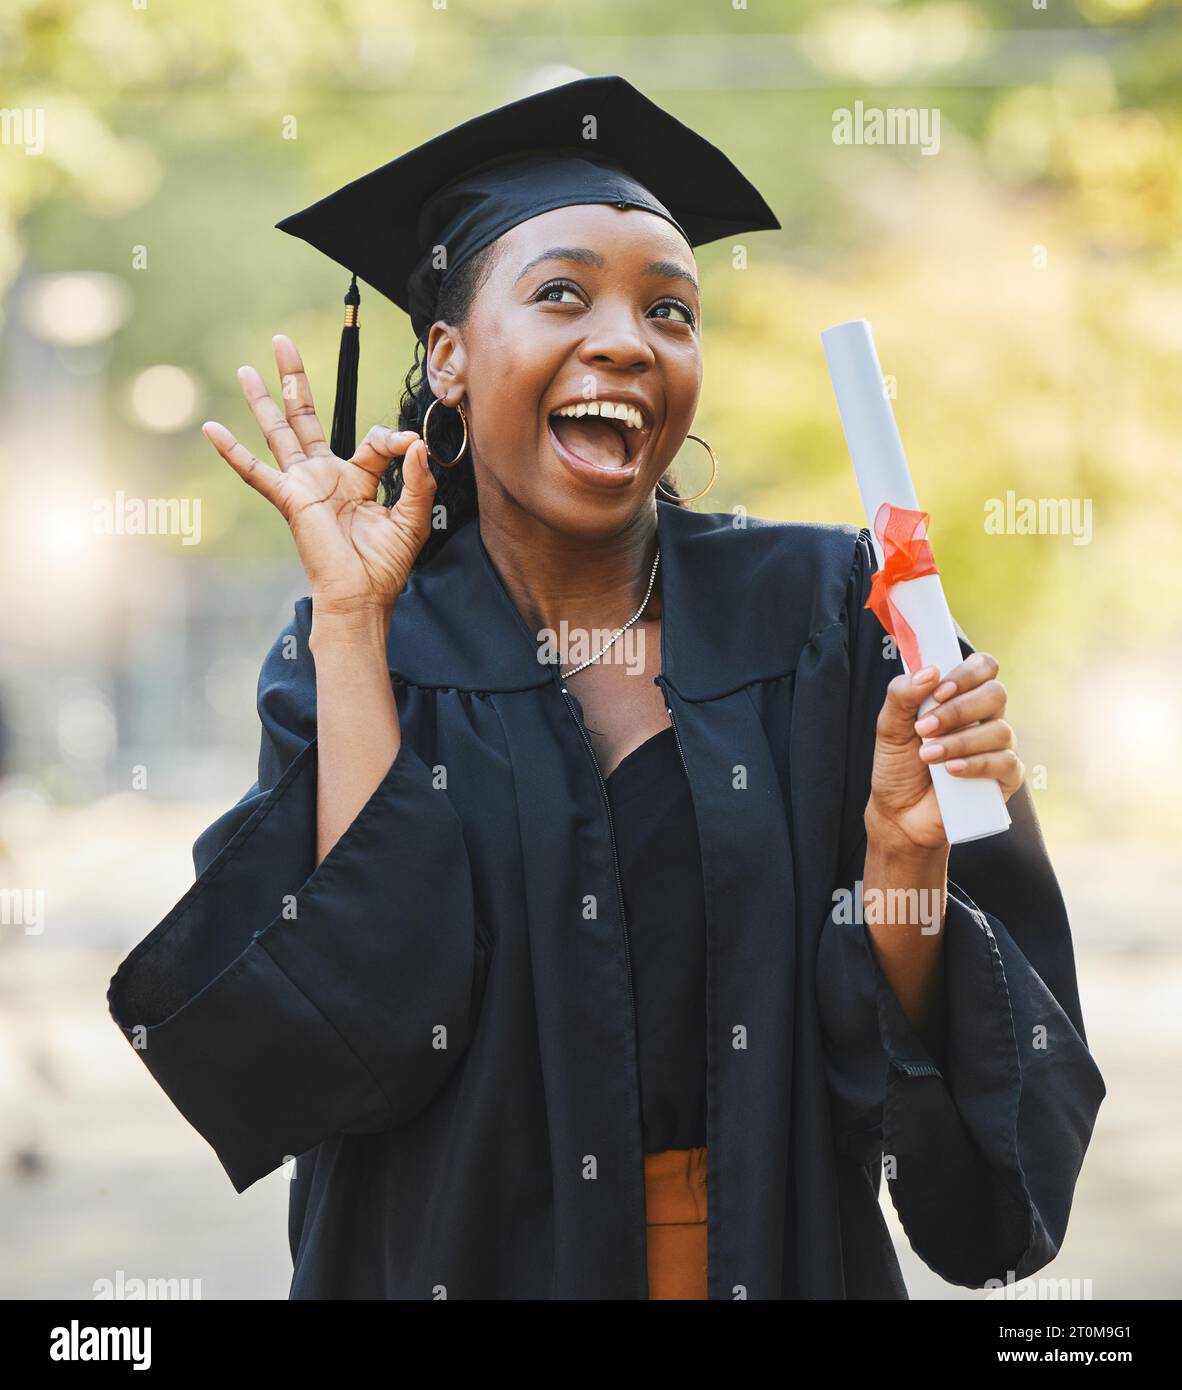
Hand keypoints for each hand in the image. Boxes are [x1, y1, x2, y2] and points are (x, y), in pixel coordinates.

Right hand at [201, 334, 436, 615]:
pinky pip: (256, 472)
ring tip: (247, 369)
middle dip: (294, 379)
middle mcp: (325, 476)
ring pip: (279, 432)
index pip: (371, 441)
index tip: (411, 446)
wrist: (361, 597)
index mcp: (356, 479)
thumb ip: (417, 481)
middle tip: (282, 342)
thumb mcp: (413, 519)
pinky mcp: (290, 499)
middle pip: (305, 417)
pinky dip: (233, 451)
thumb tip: (416, 444)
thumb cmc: (385, 566)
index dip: (394, 439)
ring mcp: (304, 485)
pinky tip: (211, 429)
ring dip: (264, 400)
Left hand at [865, 652, 1024, 854]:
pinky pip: (1006, 763)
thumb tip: (929, 671)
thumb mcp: (889, 727)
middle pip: (995, 694)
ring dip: (959, 741)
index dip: (966, 674)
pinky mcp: (1005, 778)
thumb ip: (902, 695)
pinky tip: (951, 771)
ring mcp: (999, 748)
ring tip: (928, 755)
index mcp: (961, 698)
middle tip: (924, 728)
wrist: (899, 814)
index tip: (937, 691)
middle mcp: (985, 718)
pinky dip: (976, 764)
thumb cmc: (899, 766)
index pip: (983, 667)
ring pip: (1000, 730)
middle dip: (958, 709)